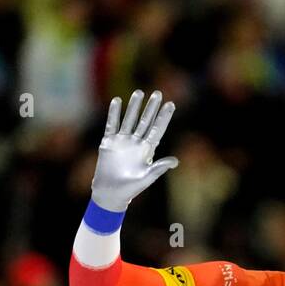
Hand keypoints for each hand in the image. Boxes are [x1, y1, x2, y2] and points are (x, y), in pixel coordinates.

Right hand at [91, 89, 178, 211]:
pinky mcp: (109, 142)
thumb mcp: (147, 177)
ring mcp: (122, 141)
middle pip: (145, 121)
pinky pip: (112, 124)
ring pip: (129, 119)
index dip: (164, 117)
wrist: (110, 193)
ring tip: (139, 92)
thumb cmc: (131, 188)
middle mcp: (136, 142)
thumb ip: (159, 168)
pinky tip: (117, 101)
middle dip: (151, 107)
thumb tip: (175, 161)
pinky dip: (114, 113)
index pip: (157, 129)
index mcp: (147, 150)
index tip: (171, 104)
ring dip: (134, 106)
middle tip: (157, 93)